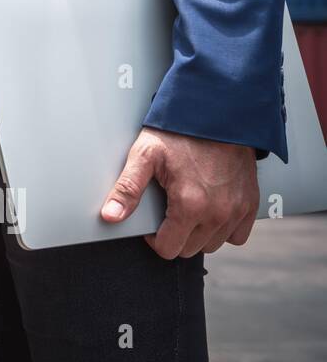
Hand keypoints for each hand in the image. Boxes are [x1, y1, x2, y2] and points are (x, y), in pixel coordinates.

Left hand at [100, 127, 258, 258]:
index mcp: (190, 205)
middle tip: (168, 208)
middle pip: (189, 249)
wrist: (218, 111)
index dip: (154, 238)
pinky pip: (237, 235)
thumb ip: (127, 188)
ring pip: (212, 244)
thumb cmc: (179, 131)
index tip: (152, 219)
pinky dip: (223, 228)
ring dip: (198, 233)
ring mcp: (238, 210)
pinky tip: (210, 209)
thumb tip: (110, 216)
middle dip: (175, 235)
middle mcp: (218, 213)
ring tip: (188, 206)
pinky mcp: (251, 204)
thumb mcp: (145, 155)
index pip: (168, 249)